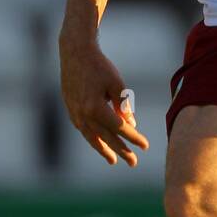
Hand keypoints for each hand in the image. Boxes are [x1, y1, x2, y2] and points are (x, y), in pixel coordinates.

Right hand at [58, 33, 148, 166]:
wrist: (75, 53)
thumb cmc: (99, 67)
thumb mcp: (117, 84)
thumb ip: (123, 106)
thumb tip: (131, 126)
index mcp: (96, 109)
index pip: (119, 129)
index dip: (133, 138)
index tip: (145, 146)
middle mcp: (83, 115)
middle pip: (106, 138)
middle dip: (121, 150)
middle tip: (133, 163)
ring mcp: (74, 113)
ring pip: (91, 137)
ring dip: (103, 150)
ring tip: (113, 160)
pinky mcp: (70, 109)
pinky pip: (83, 129)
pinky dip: (92, 138)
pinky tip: (98, 142)